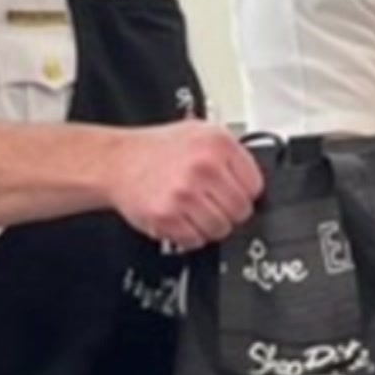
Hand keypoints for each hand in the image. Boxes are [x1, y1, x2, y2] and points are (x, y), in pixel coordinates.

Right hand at [109, 121, 264, 251]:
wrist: (119, 162)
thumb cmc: (159, 150)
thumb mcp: (201, 134)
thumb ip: (231, 155)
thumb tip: (255, 183)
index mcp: (217, 144)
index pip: (255, 186)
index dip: (244, 192)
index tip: (233, 192)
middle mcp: (203, 167)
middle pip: (241, 211)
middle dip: (229, 211)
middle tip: (212, 203)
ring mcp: (185, 194)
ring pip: (221, 229)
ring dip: (210, 225)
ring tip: (195, 209)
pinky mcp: (168, 217)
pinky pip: (196, 240)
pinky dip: (190, 235)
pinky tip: (181, 217)